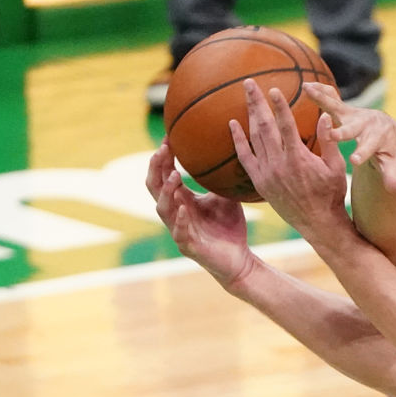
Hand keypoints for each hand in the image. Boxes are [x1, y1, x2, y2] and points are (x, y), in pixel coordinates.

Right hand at [145, 140, 255, 289]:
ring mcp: (179, 230)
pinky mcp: (188, 246)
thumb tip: (227, 152)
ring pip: (163, 208)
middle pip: (156, 187)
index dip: (163, 158)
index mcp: (182, 200)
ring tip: (174, 174)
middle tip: (163, 150)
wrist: (239, 258)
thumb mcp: (224, 197)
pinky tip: (184, 208)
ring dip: (167, 190)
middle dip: (157, 168)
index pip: (165, 175)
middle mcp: (176, 213)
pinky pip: (180, 232)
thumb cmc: (229, 227)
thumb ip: (219, 180)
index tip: (168, 138)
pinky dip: (181, 219)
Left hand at [230, 79, 351, 242]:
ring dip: (248, 115)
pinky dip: (238, 140)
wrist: (317, 223)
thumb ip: (329, 141)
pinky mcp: (260, 181)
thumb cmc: (331, 194)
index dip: (279, 106)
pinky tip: (233, 124)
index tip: (273, 89)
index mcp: (299, 158)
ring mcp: (267, 173)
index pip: (286, 126)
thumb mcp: (335, 167)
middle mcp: (279, 163)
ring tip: (245, 96)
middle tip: (249, 83)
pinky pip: (245, 157)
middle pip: (264, 127)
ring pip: (254, 138)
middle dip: (256, 103)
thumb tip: (325, 116)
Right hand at [303, 82, 395, 195]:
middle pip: (354, 128)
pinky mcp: (344, 109)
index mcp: (379, 139)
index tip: (354, 161)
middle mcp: (367, 124)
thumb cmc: (388, 154)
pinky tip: (307, 86)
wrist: (388, 132)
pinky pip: (332, 98)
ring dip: (324, 100)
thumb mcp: (392, 169)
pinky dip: (321, 92)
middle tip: (333, 136)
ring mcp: (355, 115)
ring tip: (309, 91)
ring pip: (339, 107)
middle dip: (344, 132)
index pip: (370, 148)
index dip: (363, 153)